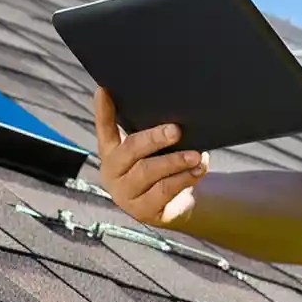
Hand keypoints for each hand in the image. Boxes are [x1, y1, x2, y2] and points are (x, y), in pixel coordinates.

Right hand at [94, 88, 209, 227]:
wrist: (175, 204)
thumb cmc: (163, 167)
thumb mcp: (154, 149)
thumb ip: (153, 133)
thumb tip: (174, 112)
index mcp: (111, 152)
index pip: (104, 129)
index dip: (103, 111)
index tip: (104, 90)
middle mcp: (113, 172)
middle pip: (131, 149)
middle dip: (154, 138)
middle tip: (176, 130)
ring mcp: (125, 194)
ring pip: (149, 171)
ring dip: (175, 161)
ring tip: (196, 155)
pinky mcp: (143, 211)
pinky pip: (164, 191)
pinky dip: (184, 178)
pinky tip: (198, 169)